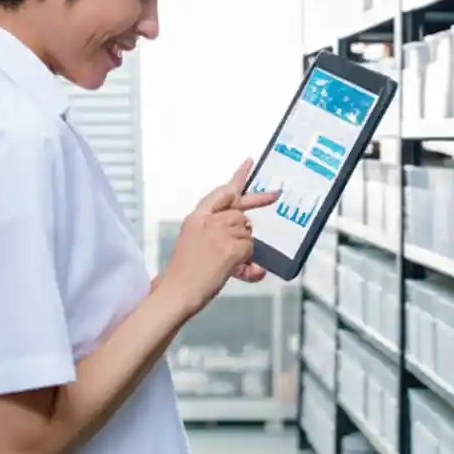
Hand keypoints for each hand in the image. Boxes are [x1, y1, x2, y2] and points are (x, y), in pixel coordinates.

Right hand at [157, 159, 277, 315]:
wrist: (178, 290)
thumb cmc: (185, 272)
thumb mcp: (194, 243)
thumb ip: (217, 234)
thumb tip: (243, 238)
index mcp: (195, 217)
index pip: (221, 193)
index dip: (239, 176)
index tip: (250, 162)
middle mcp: (206, 221)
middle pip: (239, 212)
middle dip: (249, 219)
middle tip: (275, 194)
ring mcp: (218, 232)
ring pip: (247, 230)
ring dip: (244, 246)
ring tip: (227, 261)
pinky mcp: (229, 247)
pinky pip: (250, 247)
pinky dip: (247, 261)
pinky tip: (233, 268)